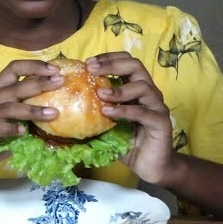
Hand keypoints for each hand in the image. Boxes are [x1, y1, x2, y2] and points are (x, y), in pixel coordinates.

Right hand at [0, 59, 61, 180]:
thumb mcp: (10, 119)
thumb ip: (25, 108)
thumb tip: (58, 102)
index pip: (13, 69)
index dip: (33, 66)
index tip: (55, 70)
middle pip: (14, 87)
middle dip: (39, 83)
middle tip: (60, 83)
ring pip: (8, 107)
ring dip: (32, 109)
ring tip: (53, 113)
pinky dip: (10, 128)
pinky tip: (23, 131)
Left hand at [86, 52, 174, 184]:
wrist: (149, 165)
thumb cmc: (126, 143)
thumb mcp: (105, 125)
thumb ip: (92, 112)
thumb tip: (62, 106)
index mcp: (136, 88)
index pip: (126, 62)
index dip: (108, 58)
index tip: (88, 63)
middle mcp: (149, 93)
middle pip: (135, 66)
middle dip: (112, 65)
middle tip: (92, 70)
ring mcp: (157, 106)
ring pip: (142, 87)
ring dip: (119, 89)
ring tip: (100, 94)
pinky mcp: (160, 122)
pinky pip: (143, 112)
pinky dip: (125, 110)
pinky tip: (108, 112)